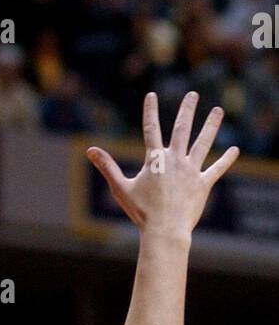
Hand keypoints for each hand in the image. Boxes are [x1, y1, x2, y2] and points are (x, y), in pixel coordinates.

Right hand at [87, 91, 238, 238]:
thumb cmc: (141, 211)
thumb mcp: (120, 187)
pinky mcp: (203, 184)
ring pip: (203, 143)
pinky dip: (226, 159)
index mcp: (155, 159)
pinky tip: (234, 149)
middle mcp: (175, 160)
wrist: (165, 230)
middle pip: (182, 129)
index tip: (151, 95)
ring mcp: (191, 171)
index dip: (150, 111)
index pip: (150, 129)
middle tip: (193, 94)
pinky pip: (217, 169)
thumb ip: (107, 166)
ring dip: (211, 125)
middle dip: (187, 110)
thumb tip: (89, 150)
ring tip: (218, 111)